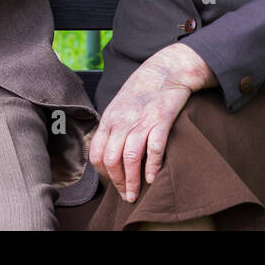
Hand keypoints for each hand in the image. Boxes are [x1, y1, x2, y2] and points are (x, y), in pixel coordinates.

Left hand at [90, 43, 217, 202]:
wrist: (167, 69)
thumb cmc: (144, 89)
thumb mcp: (120, 105)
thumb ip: (114, 126)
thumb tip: (109, 151)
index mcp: (110, 119)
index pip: (97, 153)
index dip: (103, 173)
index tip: (113, 183)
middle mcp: (122, 121)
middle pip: (111, 160)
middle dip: (117, 183)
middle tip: (126, 195)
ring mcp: (141, 121)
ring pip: (129, 158)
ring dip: (132, 181)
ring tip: (136, 194)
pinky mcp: (161, 120)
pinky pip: (153, 149)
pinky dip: (152, 167)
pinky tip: (153, 178)